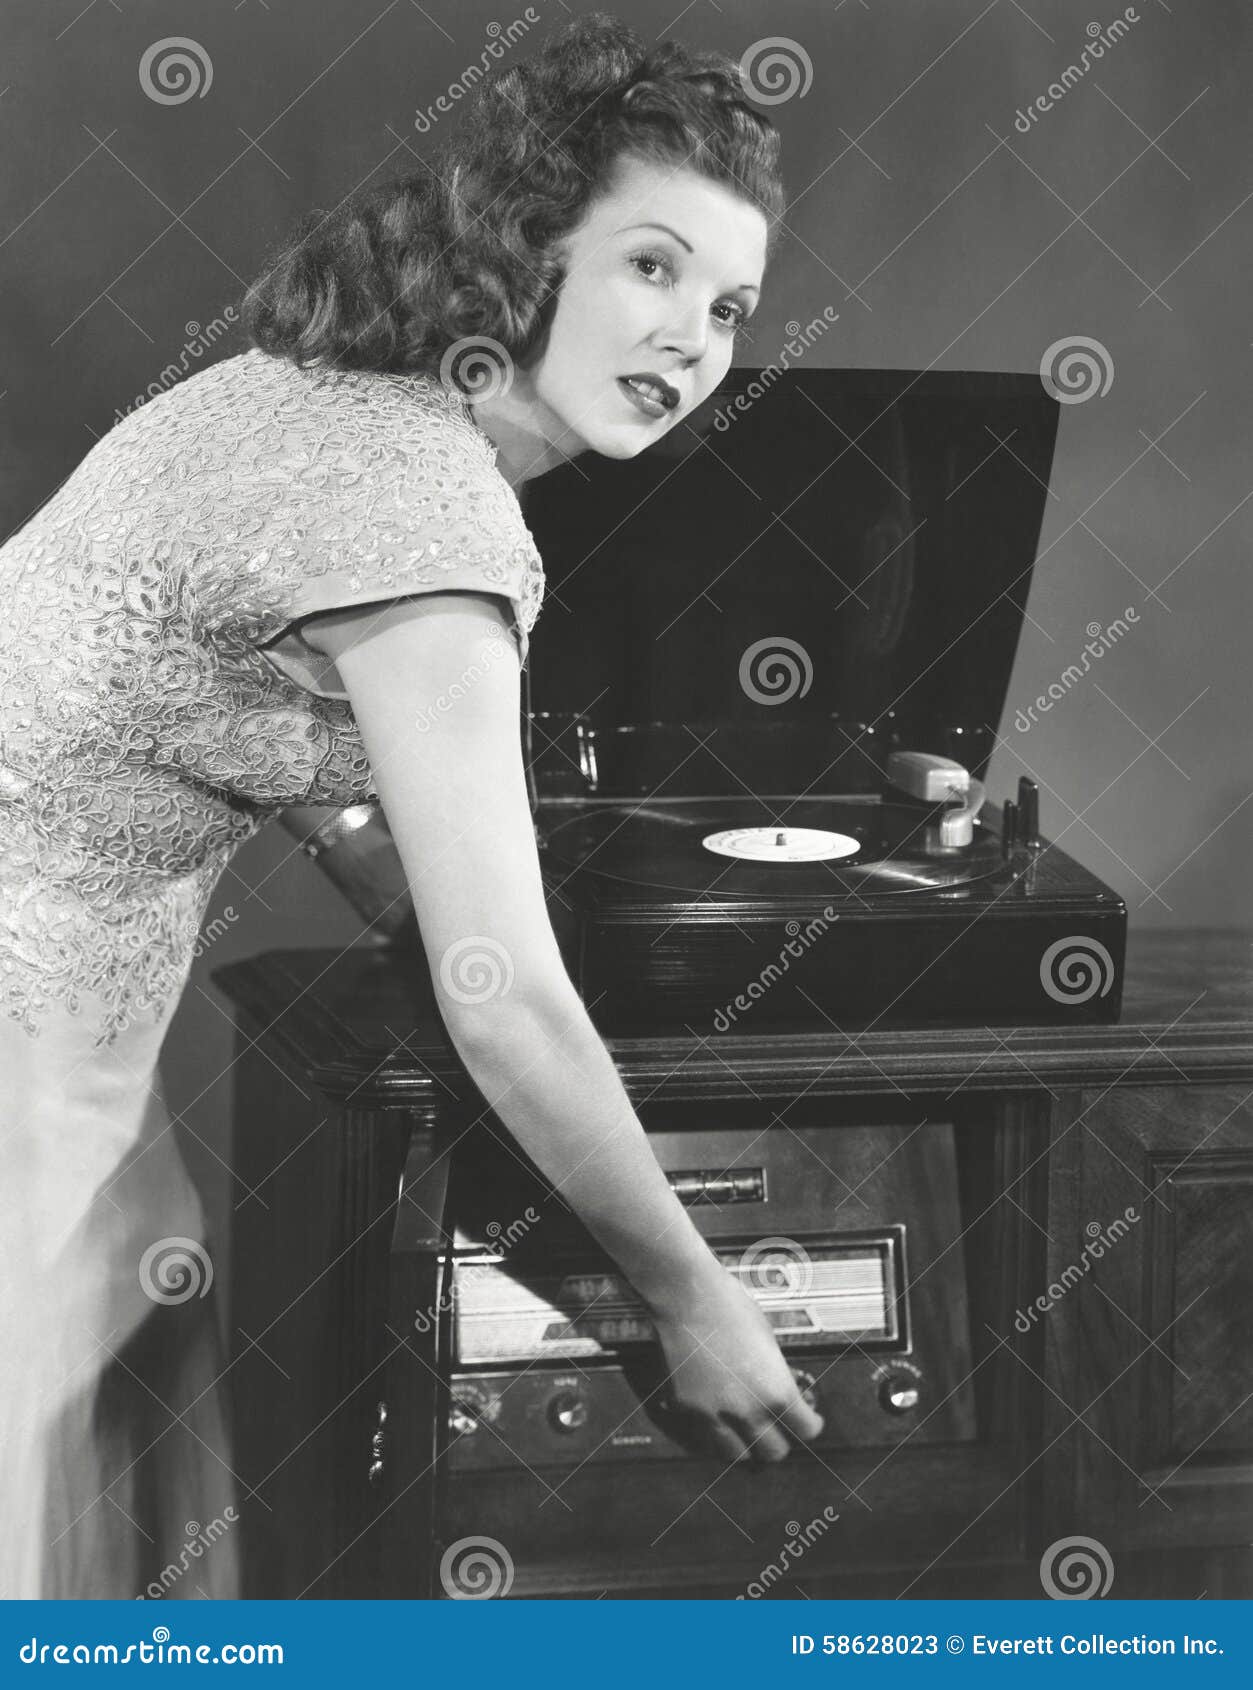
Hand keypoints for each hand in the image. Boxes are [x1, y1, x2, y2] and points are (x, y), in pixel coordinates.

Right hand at [648, 1257, 824, 1464]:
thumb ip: (777, 1376)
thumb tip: (781, 1395)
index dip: (810, 1424)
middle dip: (779, 1440)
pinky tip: (719, 1414)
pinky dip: (716, 1432)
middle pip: (774, 1452)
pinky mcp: (688, 1409)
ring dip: (746, 1444)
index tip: (808, 1419)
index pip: (807, 1431)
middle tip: (777, 1428)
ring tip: (746, 1428)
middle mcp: (748, 1409)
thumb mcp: (769, 1340)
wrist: (686, 1294)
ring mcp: (714, 1414)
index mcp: (777, 1390)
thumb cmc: (729, 1305)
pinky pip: (707, 1437)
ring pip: (738, 1455)